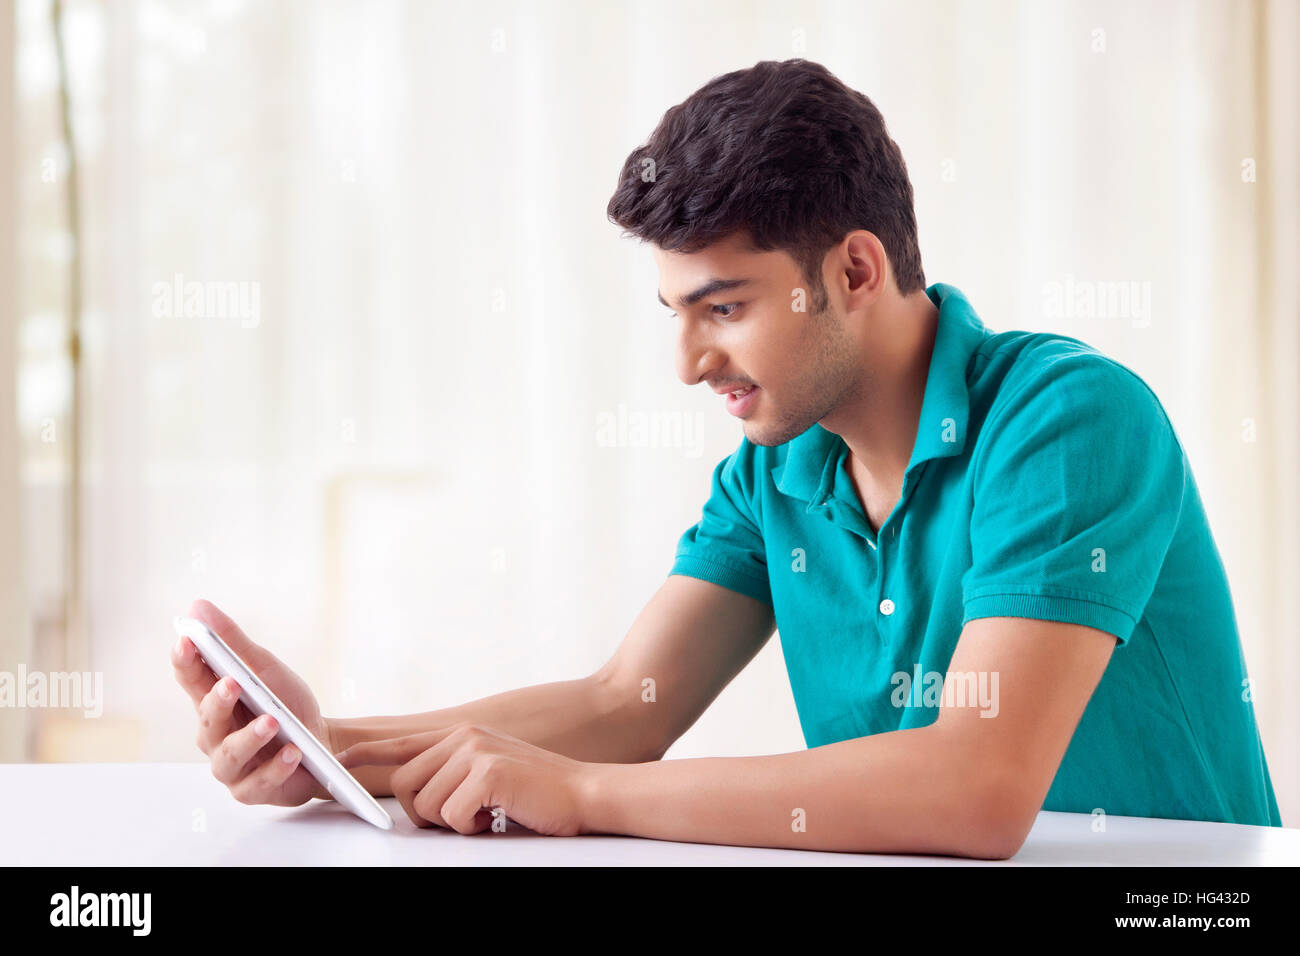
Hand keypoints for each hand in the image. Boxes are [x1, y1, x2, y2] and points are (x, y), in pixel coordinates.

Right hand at [172, 598, 333, 806]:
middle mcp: (214, 734)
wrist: (322, 745)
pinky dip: (277, 766)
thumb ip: (233, 642)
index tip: (186, 640)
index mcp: (214, 700)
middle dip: (218, 700)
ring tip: (273, 722)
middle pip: (207, 718)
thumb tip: (198, 606)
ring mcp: (231, 765)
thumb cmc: (286, 704)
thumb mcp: (266, 669)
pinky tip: (293, 752)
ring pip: (229, 754)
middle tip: (232, 683)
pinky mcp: (251, 790)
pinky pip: (259, 782)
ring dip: (250, 737)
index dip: (186, 660)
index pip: (191, 679)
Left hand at [338, 723, 594, 834]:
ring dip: (453, 823)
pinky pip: (452, 818)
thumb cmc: (539, 792)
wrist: (586, 793)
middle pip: (405, 785)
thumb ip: (454, 772)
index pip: (402, 744)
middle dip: (424, 814)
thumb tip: (418, 795)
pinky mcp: (488, 773)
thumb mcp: (490, 771)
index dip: (367, 754)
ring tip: (488, 813)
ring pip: (426, 806)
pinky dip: (473, 828)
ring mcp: (476, 752)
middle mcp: (464, 737)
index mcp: (462, 735)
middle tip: (462, 818)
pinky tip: (499, 815)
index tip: (340, 762)